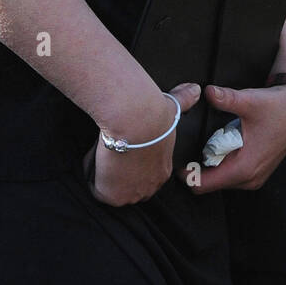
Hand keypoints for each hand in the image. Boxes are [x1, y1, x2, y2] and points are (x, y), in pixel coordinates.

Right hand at [87, 82, 200, 206]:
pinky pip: (95, 187)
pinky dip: (91, 169)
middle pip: (130, 187)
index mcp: (163, 170)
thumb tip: (194, 89)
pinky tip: (98, 153)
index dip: (134, 162)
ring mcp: (130, 194)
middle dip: (120, 172)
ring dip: (105, 171)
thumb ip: (183, 101)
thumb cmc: (152, 112)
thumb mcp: (172, 108)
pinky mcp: (110, 195)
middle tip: (115, 148)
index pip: (147, 175)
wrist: (135, 118)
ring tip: (106, 148)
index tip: (127, 146)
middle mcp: (149, 187)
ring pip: (111, 187)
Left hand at [186, 83, 285, 194]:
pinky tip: (219, 142)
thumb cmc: (278, 108)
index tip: (175, 155)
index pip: (202, 185)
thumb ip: (227, 99)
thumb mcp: (251, 101)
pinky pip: (230, 173)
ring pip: (219, 179)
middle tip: (186, 144)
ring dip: (209, 164)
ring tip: (203, 140)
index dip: (185, 173)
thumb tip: (207, 92)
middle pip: (208, 183)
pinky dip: (221, 161)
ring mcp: (253, 176)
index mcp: (244, 168)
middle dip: (195, 167)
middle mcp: (248, 179)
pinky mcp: (256, 170)